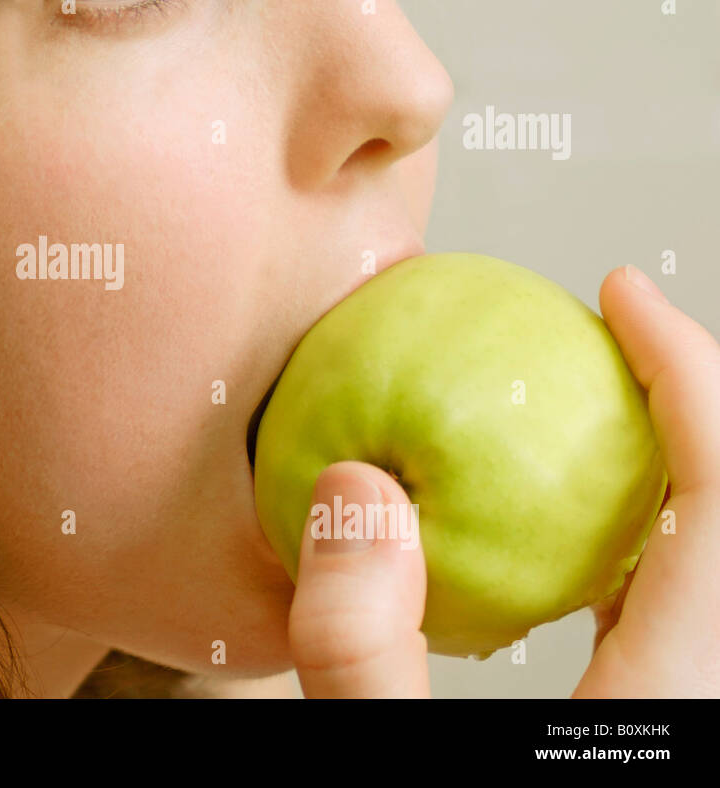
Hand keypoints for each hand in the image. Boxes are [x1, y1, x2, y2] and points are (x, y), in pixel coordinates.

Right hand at [286, 265, 719, 696]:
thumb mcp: (388, 755)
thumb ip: (362, 649)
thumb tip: (351, 491)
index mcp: (677, 696)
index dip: (686, 372)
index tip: (622, 295)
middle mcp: (700, 689)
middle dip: (678, 396)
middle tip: (606, 328)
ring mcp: (684, 698)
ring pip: (697, 547)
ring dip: (649, 456)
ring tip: (569, 398)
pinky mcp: (652, 711)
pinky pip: (661, 592)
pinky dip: (614, 521)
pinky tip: (537, 512)